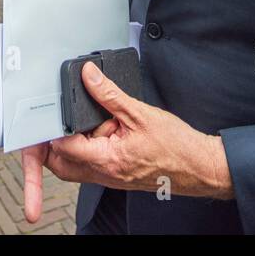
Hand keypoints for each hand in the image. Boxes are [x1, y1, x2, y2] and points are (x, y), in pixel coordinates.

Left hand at [19, 60, 232, 222]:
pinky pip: (92, 167)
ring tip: (93, 125)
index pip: (65, 147)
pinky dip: (90, 151)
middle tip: (65, 121)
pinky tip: (106, 133)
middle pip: (62, 164)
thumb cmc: (177, 145)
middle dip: (56, 143)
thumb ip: (109, 94)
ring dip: (74, 147)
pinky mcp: (117, 177)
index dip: (56, 128)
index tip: (56, 111)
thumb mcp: (140, 112)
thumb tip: (89, 76)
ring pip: (75, 167)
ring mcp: (110, 179)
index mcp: (108, 160)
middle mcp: (105, 174)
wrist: (198, 166)